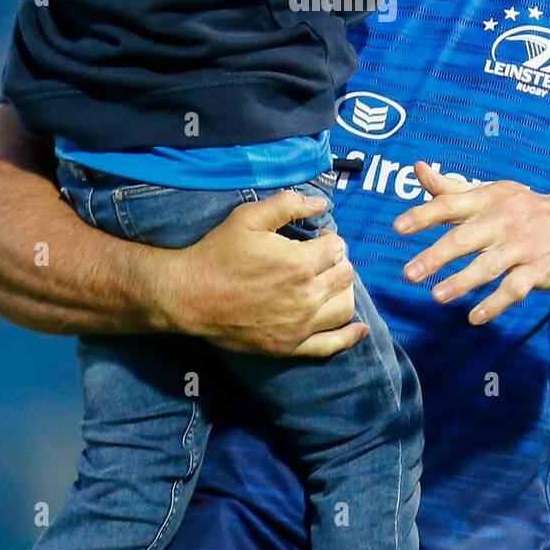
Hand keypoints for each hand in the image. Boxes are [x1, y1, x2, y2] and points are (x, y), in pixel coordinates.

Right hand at [170, 189, 368, 356]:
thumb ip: (288, 204)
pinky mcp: (290, 346)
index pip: (337, 248)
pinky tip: (359, 329)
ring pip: (344, 307)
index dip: (330, 239)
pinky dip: (349, 336)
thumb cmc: (219, 253)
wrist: (190, 295)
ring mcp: (300, 325)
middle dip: (338, 262)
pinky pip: (331, 345)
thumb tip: (322, 203)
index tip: (318, 238)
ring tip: (330, 282)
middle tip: (321, 258)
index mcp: (300, 263)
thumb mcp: (249, 217)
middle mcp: (306, 296)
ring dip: (344, 291)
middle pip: (345, 276)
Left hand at [392, 161, 549, 324]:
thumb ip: (451, 188)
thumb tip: (417, 169)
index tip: (398, 227)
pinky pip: (514, 288)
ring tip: (437, 296)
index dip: (424, 214)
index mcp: (489, 199)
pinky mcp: (539, 269)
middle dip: (436, 257)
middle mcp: (504, 220)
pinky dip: (495, 304)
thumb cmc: (527, 210)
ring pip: (488, 266)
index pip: (451, 204)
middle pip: (464, 238)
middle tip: (408, 274)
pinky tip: (475, 316)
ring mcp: (523, 246)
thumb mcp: (493, 193)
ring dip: (462, 282)